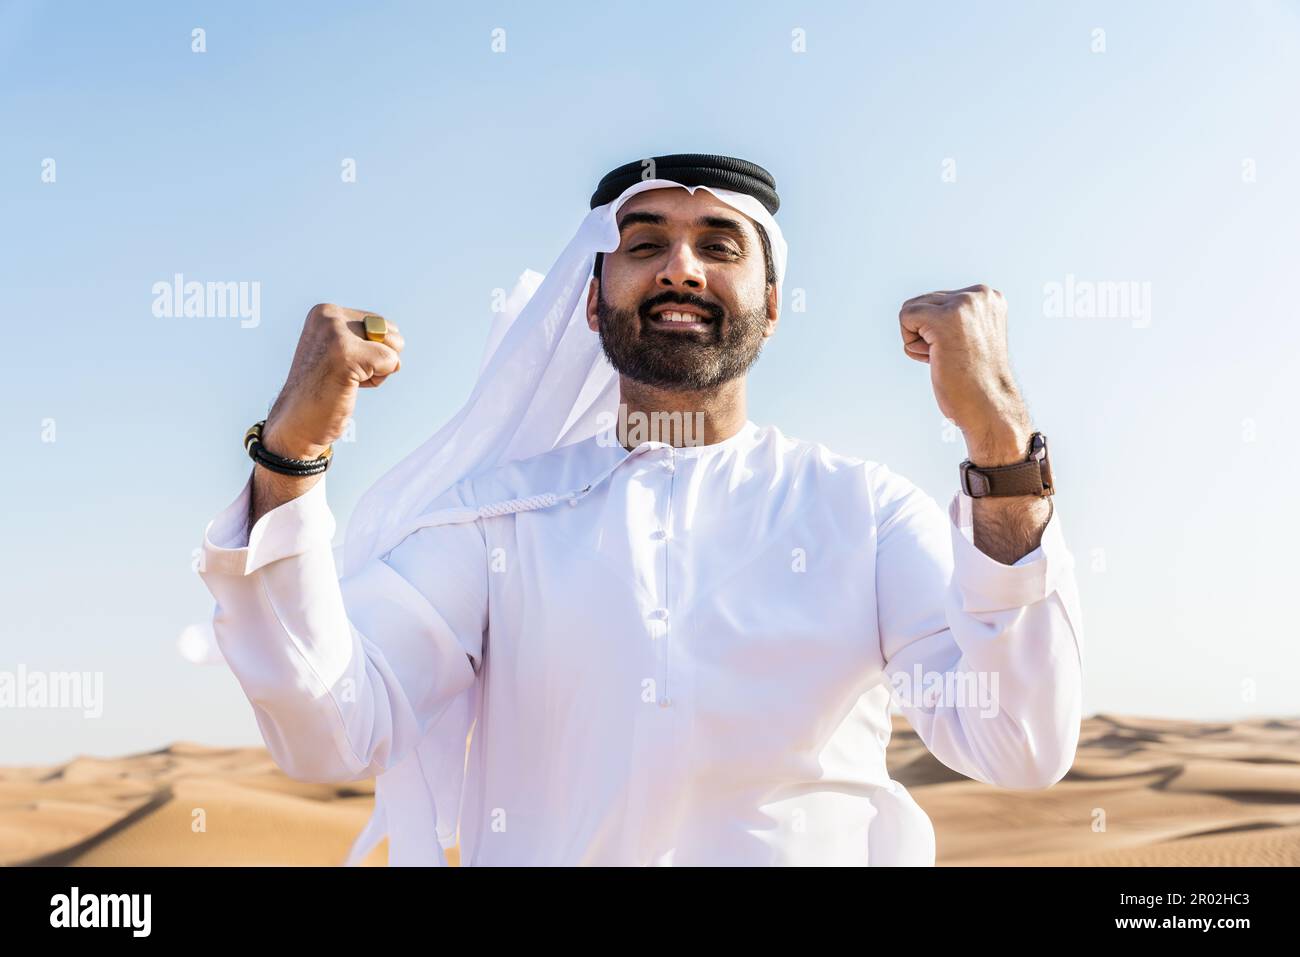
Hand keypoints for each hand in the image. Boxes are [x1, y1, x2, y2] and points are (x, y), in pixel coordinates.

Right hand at [261, 304, 404, 459]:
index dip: (370, 350)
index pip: (378, 323)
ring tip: (346, 380)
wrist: (296, 422)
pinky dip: (376, 380)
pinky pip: (390, 362)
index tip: (340, 364)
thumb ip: (368, 338)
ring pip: (392, 347)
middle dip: (377, 358)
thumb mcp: (340, 351)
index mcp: (326, 313)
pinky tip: (348, 387)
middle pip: (389, 331)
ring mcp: (336, 334)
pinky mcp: (347, 355)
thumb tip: (398, 342)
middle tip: (344, 375)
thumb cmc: (322, 391)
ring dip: (377, 370)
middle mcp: (329, 317)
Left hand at [898, 284, 1029, 463]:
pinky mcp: (944, 319)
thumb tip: (915, 313)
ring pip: (911, 310)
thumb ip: (952, 317)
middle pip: (922, 303)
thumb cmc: (975, 380)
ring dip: (918, 340)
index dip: (937, 331)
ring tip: (946, 359)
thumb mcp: (971, 336)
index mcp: (988, 296)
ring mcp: (963, 305)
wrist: (990, 407)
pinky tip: (934, 359)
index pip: (938, 300)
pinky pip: (905, 317)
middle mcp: (979, 294)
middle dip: (927, 334)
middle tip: (952, 358)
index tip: (960, 351)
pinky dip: (911, 344)